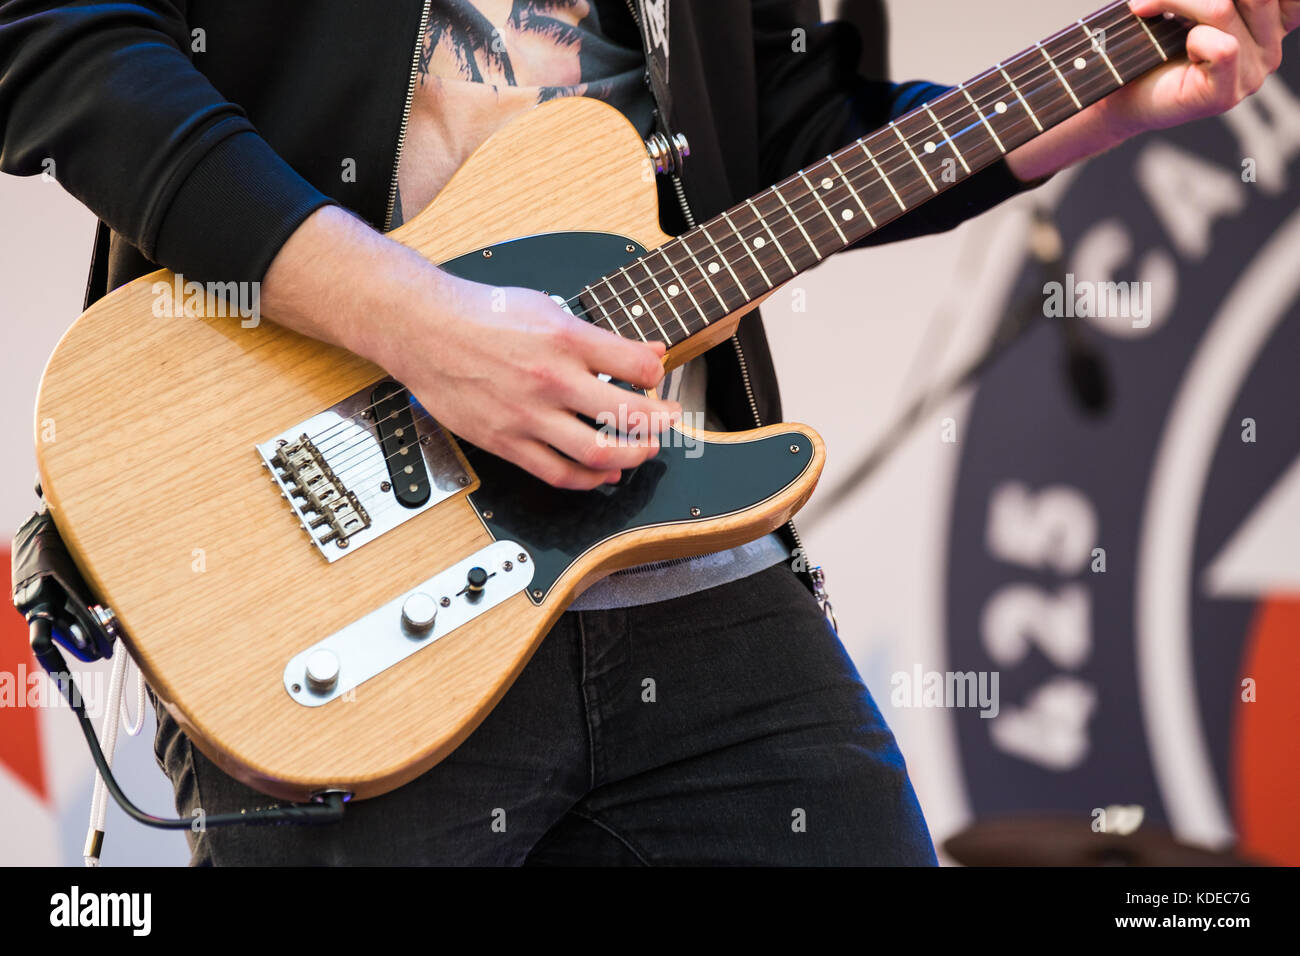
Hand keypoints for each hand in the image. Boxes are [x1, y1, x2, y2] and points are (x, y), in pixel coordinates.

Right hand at [262, 206, 679, 490]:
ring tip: (643, 450)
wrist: (423, 328)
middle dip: (659, 424)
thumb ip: (599, 336)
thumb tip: (646, 352)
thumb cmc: (481, 314)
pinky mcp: (506, 441)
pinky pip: (558, 473)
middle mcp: (551, 379)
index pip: (637, 365)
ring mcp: (528, 415)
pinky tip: (603, 472)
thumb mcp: (548, 306)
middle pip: (628, 415)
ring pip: (599, 452)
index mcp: (565, 338)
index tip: (659, 380)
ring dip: (632, 456)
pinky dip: (590, 479)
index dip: (658, 376)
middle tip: (667, 422)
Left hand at [1104, 0, 1299, 136]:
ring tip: (1146, 8)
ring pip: (1225, 10)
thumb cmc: (1153, 46)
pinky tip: (1179, 50)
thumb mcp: (1195, 4)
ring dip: (1178, 1)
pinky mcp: (1227, 94)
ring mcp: (1252, 74)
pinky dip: (1192, 39)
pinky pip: (1222, 46)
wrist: (1121, 96)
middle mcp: (1270, 46)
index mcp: (1272, 20)